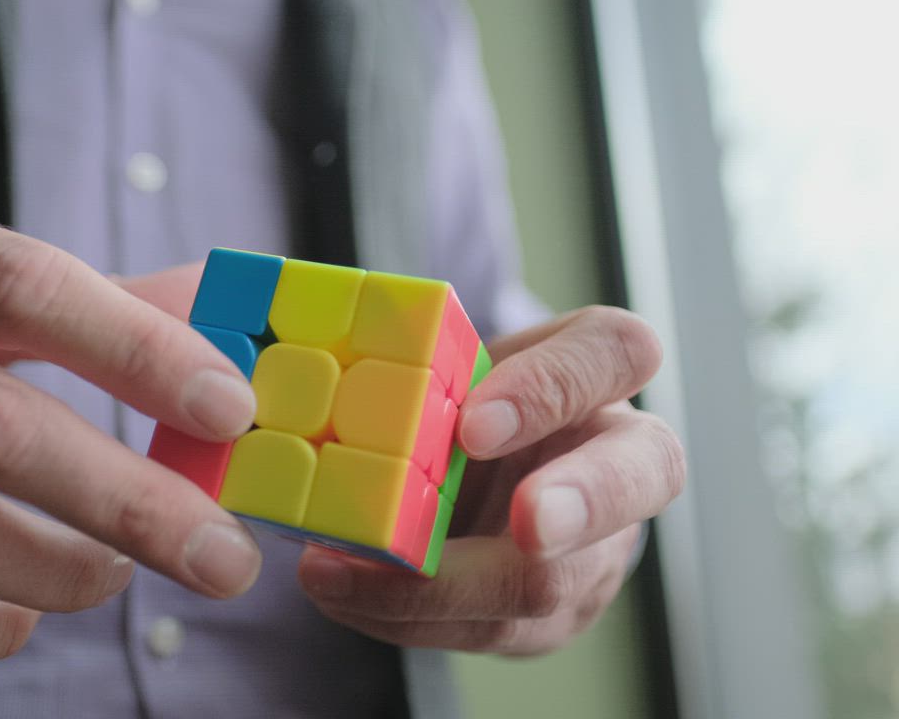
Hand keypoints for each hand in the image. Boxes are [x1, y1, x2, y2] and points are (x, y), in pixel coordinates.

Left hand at [297, 306, 684, 654]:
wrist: (490, 476)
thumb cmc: (471, 403)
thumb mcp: (455, 364)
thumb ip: (425, 366)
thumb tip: (337, 383)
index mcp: (598, 373)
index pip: (615, 351)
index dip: (552, 387)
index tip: (475, 424)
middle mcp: (622, 461)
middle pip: (644, 476)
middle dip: (580, 501)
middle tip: (526, 522)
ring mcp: (595, 551)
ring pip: (547, 581)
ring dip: (435, 587)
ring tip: (337, 572)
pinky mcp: (548, 618)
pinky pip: (483, 629)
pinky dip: (399, 615)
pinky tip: (340, 592)